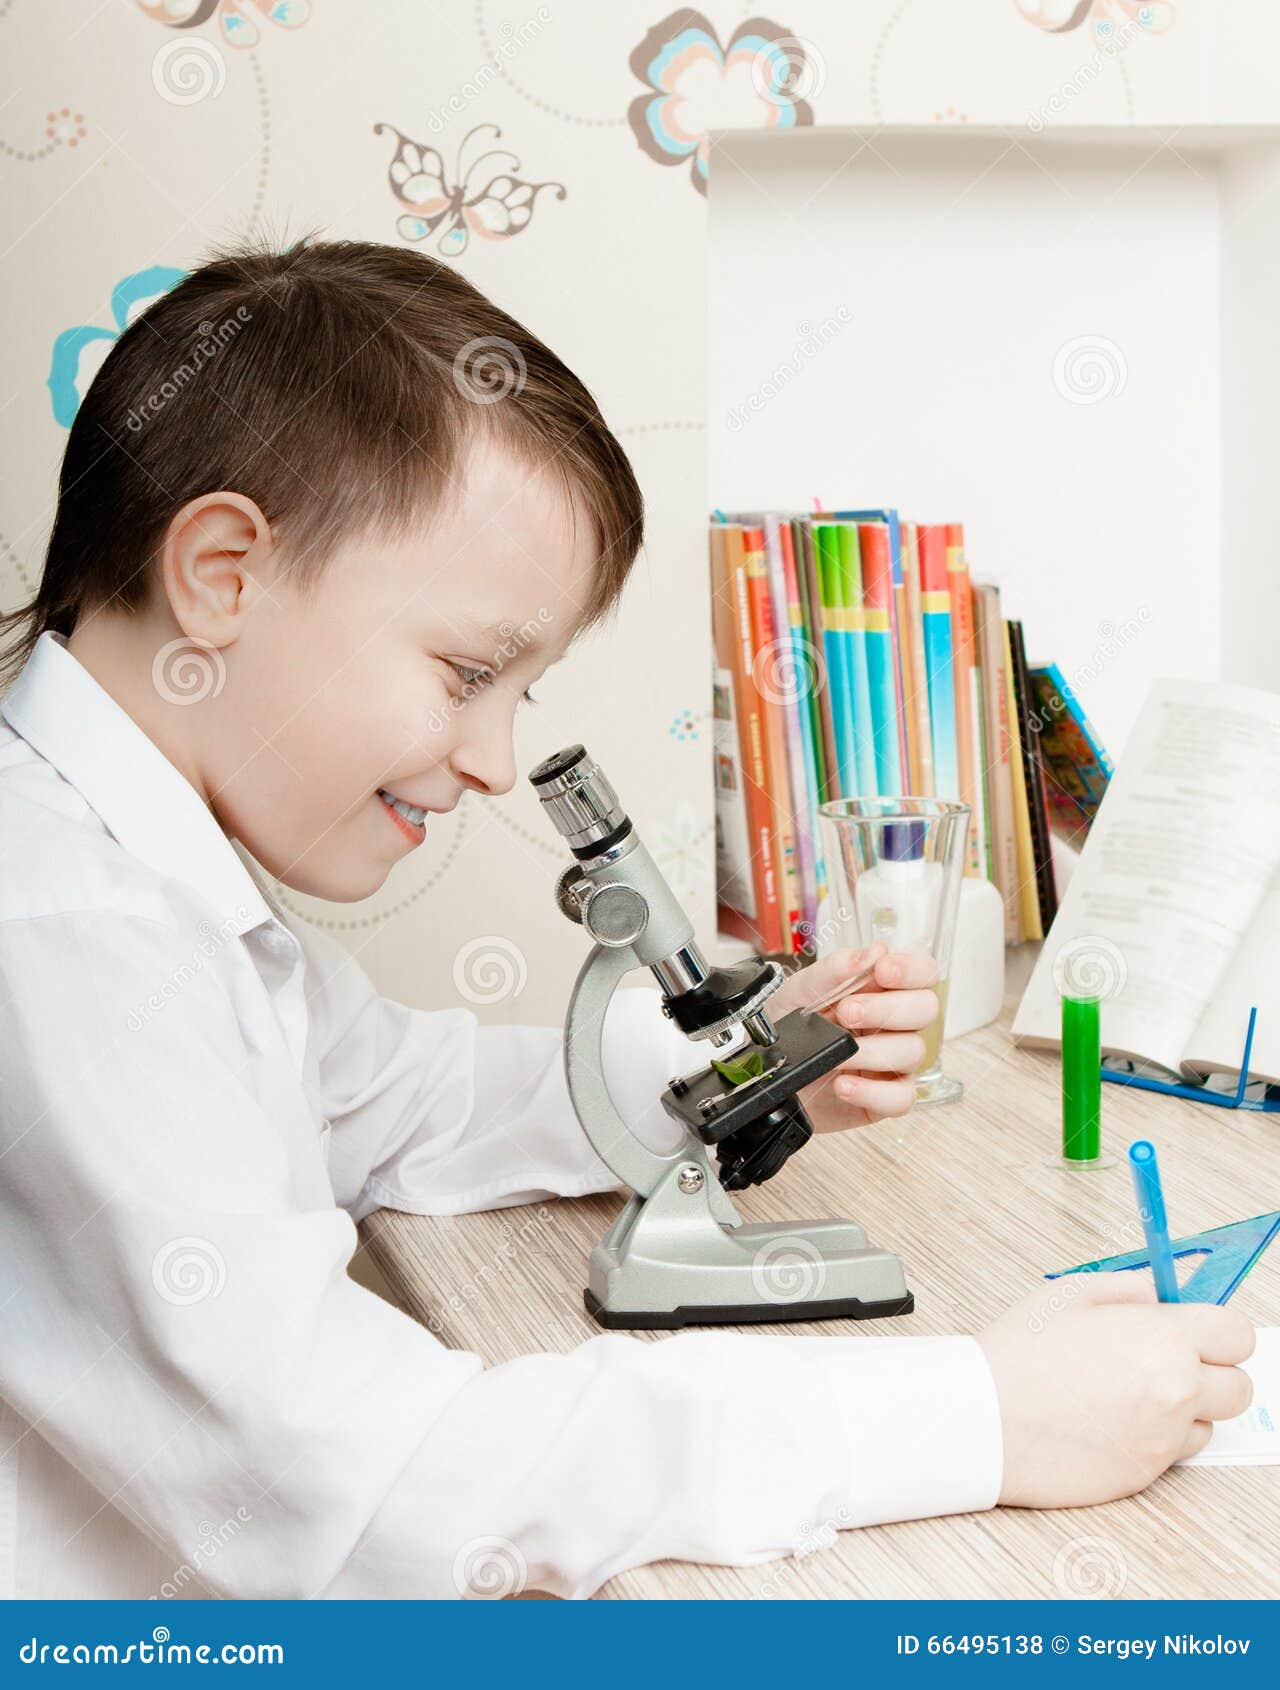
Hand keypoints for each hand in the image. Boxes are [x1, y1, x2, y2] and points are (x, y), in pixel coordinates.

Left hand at [769, 944, 938, 1130]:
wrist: (760, 1070)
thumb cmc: (786, 1025)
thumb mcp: (800, 990)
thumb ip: (835, 969)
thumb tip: (874, 952)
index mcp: (881, 990)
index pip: (922, 972)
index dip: (911, 970)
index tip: (883, 970)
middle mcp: (893, 1024)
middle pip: (926, 1010)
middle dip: (886, 1009)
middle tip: (847, 1012)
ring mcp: (891, 1062)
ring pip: (913, 1052)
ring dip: (873, 1051)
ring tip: (837, 1055)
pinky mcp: (882, 1098)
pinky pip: (900, 1099)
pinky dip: (872, 1092)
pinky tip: (843, 1085)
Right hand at [978, 1273, 1255, 1507]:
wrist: (985, 1417)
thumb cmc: (1020, 1354)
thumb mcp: (1071, 1293)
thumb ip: (1128, 1289)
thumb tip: (1158, 1296)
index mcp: (1163, 1339)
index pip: (1237, 1333)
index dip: (1218, 1330)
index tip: (1198, 1330)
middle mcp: (1176, 1392)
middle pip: (1239, 1388)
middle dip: (1213, 1373)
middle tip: (1170, 1362)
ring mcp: (1163, 1438)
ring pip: (1208, 1424)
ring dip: (1184, 1410)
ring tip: (1129, 1393)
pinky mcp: (1145, 1475)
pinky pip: (1172, 1453)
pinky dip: (1154, 1438)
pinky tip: (1110, 1420)